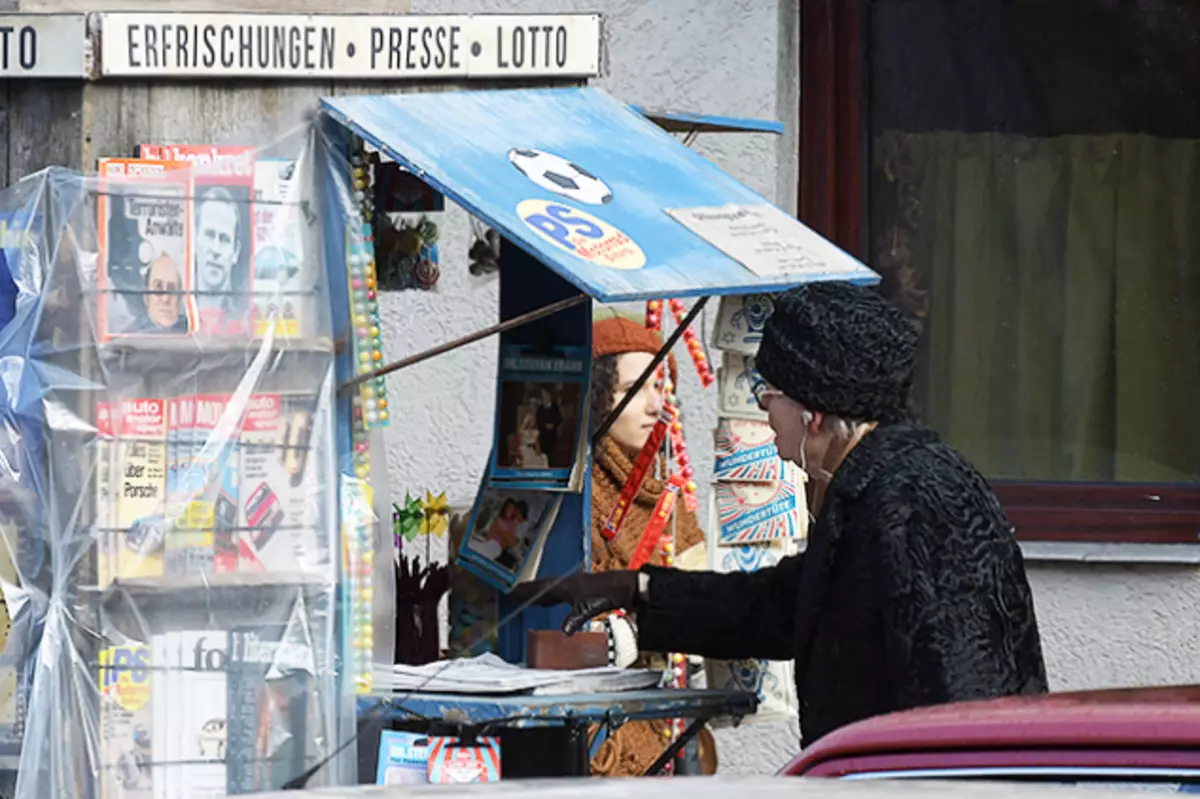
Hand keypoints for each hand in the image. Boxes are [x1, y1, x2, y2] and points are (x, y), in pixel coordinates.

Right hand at [509, 570, 639, 635]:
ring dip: (540, 591)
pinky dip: (552, 594)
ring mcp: (576, 583)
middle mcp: (569, 582)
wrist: (625, 585)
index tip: (512, 592)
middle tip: (516, 592)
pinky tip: (553, 599)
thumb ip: (574, 619)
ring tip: (529, 595)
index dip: (527, 591)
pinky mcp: (583, 588)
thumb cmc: (607, 593)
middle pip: (544, 585)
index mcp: (566, 585)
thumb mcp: (588, 608)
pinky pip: (561, 589)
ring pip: (553, 586)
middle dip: (530, 589)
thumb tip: (564, 632)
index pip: (542, 588)